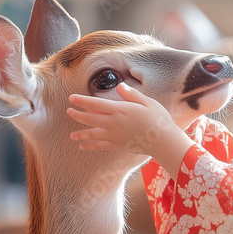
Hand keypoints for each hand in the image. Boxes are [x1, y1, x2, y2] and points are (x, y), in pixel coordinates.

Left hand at [67, 83, 194, 175]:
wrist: (163, 140)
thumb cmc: (158, 119)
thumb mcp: (147, 102)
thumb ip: (131, 95)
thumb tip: (120, 86)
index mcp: (120, 109)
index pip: (95, 104)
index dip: (82, 101)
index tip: (71, 98)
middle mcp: (114, 122)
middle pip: (90, 118)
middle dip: (78, 115)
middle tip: (69, 112)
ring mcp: (115, 135)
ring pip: (93, 134)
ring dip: (80, 134)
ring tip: (71, 135)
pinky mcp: (118, 145)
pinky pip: (100, 146)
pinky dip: (90, 146)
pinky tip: (82, 147)